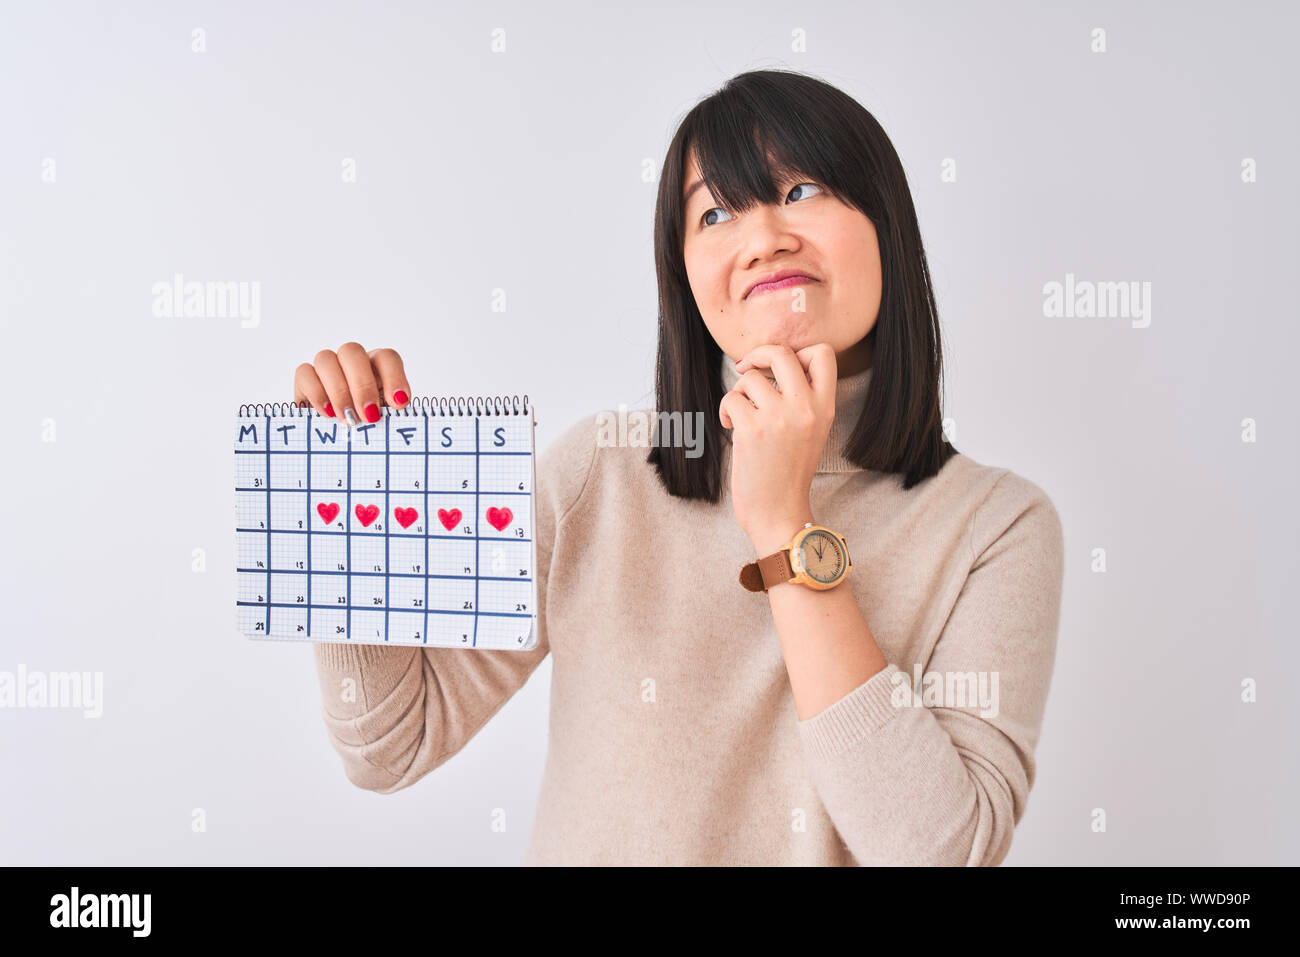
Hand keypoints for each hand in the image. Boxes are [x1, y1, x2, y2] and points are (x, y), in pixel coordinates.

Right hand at [293, 342, 411, 425]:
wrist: (338, 442)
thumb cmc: (366, 428)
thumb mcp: (383, 424)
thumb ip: (391, 419)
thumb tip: (396, 421)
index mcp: (376, 367)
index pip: (386, 357)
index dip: (394, 377)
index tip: (399, 404)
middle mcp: (351, 362)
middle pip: (352, 352)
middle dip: (362, 385)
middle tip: (369, 416)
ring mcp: (326, 367)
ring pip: (325, 359)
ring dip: (338, 391)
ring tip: (348, 420)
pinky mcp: (305, 379)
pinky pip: (304, 372)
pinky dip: (316, 393)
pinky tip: (328, 414)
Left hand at [719, 343, 836, 553]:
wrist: (778, 512)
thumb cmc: (788, 471)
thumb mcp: (810, 430)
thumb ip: (802, 397)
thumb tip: (770, 360)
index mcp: (825, 407)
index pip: (822, 353)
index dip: (797, 351)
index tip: (779, 367)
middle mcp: (806, 407)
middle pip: (781, 353)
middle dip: (758, 355)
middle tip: (746, 369)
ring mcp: (779, 417)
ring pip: (749, 378)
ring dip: (738, 393)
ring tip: (741, 415)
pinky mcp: (752, 429)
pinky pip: (731, 398)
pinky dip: (726, 410)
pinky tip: (731, 427)